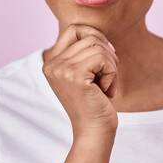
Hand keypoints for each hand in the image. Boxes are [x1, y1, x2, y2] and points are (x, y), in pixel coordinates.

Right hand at [42, 23, 118, 137]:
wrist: (94, 133)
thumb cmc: (94, 104)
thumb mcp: (85, 74)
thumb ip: (84, 52)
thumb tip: (97, 33)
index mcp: (50, 62)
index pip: (75, 29)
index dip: (95, 38)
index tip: (104, 60)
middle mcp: (51, 64)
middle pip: (89, 36)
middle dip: (107, 54)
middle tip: (107, 77)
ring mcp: (61, 69)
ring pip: (98, 46)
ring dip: (111, 66)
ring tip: (106, 86)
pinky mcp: (74, 75)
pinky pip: (103, 58)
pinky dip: (112, 74)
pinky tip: (106, 91)